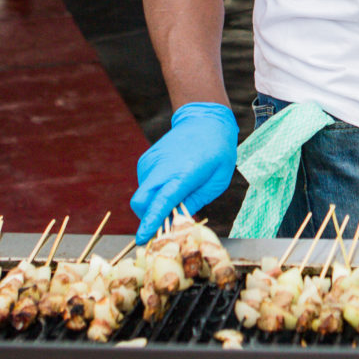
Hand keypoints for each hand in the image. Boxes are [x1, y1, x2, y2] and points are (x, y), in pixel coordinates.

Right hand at [130, 102, 238, 243]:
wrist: (204, 120)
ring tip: (176, 194)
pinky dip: (153, 191)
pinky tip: (170, 182)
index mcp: (183, 174)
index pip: (161, 202)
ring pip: (142, 194)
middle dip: (147, 217)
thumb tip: (178, 221)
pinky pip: (144, 184)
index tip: (143, 237)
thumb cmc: (217, 152)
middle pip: (141, 202)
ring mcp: (151, 162)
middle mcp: (162, 167)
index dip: (151, 222)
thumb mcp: (216, 182)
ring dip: (153, 203)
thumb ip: (195, 202)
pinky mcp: (146, 159)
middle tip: (165, 221)